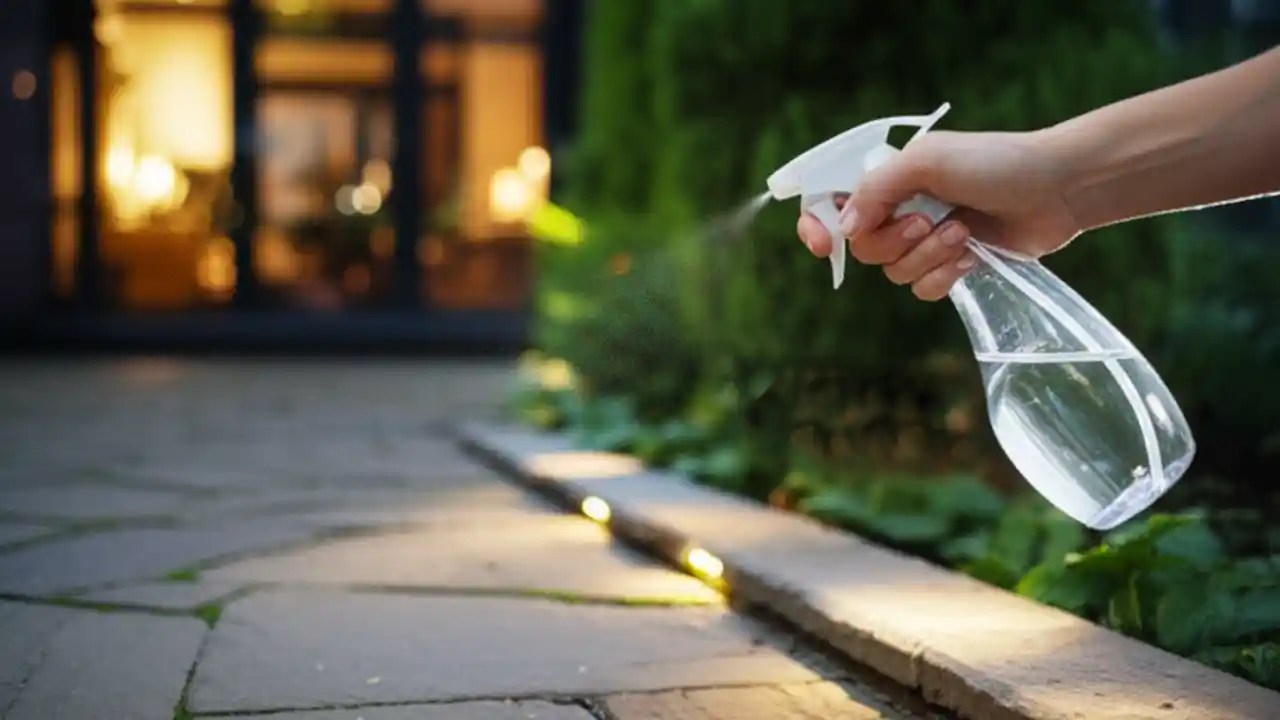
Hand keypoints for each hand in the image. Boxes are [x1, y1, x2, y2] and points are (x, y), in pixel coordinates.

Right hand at [795, 129, 1082, 299]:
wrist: (1056, 188)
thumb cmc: (994, 163)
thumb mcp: (928, 161)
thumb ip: (877, 189)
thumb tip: (846, 230)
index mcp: (885, 178)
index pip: (830, 204)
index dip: (817, 227)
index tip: (824, 244)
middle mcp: (898, 209)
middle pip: (863, 248)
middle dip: (895, 240)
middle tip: (929, 219)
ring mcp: (923, 240)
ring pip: (893, 273)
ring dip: (928, 256)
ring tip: (963, 231)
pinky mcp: (950, 265)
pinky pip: (922, 289)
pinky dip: (944, 275)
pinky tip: (971, 254)